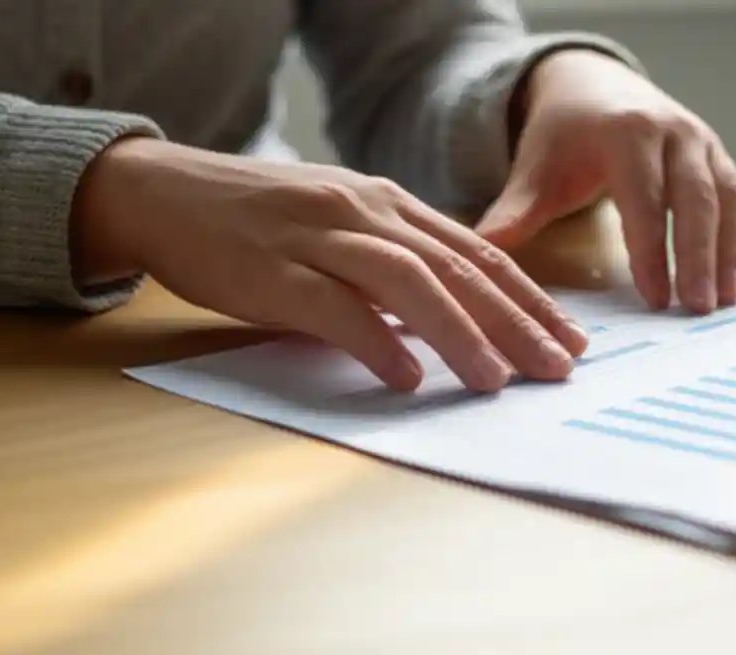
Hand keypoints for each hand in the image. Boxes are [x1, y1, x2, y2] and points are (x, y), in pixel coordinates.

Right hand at [73, 138, 587, 391]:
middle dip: (516, 321)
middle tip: (558, 368)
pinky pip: (331, 307)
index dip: (530, 297)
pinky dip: (374, 341)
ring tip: (497, 380)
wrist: (165, 192)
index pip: (478, 252)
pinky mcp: (270, 269)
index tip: (570, 338)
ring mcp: (316, 237)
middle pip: (456, 268)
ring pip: (406, 282)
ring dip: (459, 333)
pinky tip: (405, 377)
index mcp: (388, 202)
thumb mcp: (341, 227)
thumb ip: (395, 264)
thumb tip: (455, 319)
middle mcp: (363, 211)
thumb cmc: (260, 221)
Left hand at [477, 50, 735, 314]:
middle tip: (696, 309)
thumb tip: (483, 253)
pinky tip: (732, 283)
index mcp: (627, 133)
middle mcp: (673, 132)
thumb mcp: (536, 169)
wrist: (592, 85)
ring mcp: (702, 141)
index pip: (644, 198)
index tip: (654, 299)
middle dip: (697, 256)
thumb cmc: (563, 136)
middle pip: (694, 198)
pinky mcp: (718, 156)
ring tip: (723, 302)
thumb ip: (515, 212)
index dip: (651, 250)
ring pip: (726, 199)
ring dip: (728, 252)